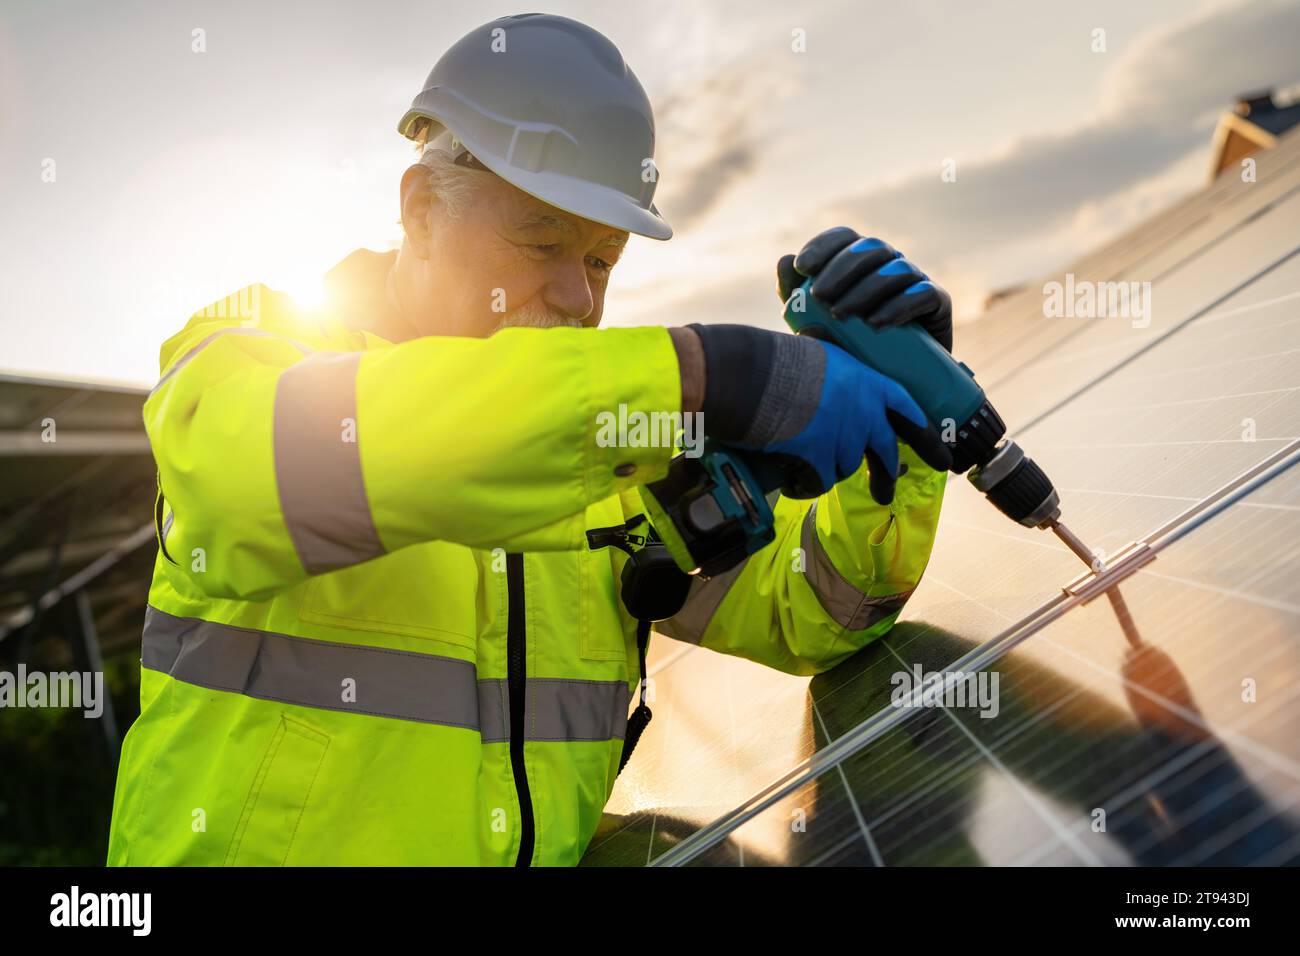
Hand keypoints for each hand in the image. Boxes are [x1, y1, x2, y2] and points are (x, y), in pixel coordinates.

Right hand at [687, 323, 951, 502]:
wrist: (755, 375)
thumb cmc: (781, 359)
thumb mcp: (823, 357)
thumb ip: (838, 377)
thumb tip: (831, 385)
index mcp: (870, 384)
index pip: (909, 412)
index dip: (925, 435)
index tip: (941, 456)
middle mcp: (864, 414)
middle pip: (884, 452)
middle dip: (886, 476)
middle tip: (885, 494)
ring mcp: (843, 438)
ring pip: (843, 467)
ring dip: (826, 468)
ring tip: (801, 462)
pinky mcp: (819, 458)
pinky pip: (816, 482)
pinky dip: (803, 484)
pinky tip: (792, 482)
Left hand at [776, 226, 952, 351]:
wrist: (895, 386)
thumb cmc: (850, 350)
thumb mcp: (818, 327)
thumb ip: (798, 298)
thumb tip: (784, 262)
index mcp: (861, 262)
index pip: (844, 238)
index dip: (824, 246)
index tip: (802, 267)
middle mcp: (890, 264)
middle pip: (870, 247)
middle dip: (842, 269)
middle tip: (820, 297)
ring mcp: (916, 282)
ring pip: (897, 268)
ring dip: (866, 289)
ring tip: (841, 315)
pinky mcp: (938, 305)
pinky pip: (924, 294)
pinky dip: (899, 307)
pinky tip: (876, 324)